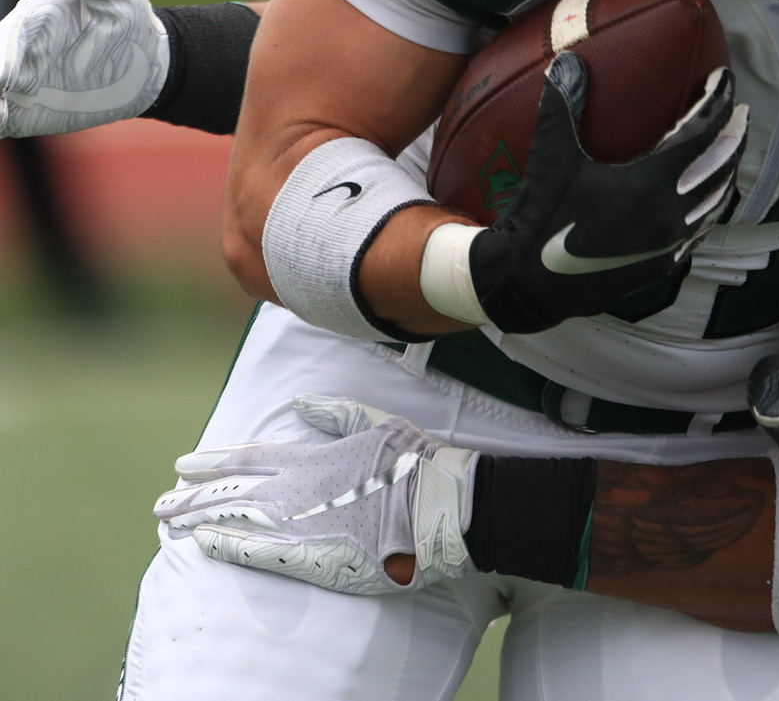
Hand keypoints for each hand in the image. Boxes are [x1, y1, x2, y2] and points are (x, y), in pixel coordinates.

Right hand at [0, 0, 167, 136]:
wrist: (149, 64)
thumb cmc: (131, 19)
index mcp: (33, 21)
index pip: (7, 38)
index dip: (3, 57)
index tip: (6, 78)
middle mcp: (18, 52)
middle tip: (1, 91)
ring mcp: (19, 83)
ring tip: (0, 115)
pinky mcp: (26, 111)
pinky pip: (0, 119)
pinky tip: (3, 123)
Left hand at [153, 395, 473, 595]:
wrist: (439, 507)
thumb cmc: (415, 464)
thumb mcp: (378, 424)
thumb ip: (336, 413)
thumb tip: (301, 400)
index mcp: (310, 456)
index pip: (246, 456)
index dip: (212, 459)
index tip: (183, 464)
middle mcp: (292, 487)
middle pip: (227, 489)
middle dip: (191, 495)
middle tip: (161, 502)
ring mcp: (294, 522)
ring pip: (230, 518)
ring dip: (195, 520)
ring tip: (167, 523)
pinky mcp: (304, 555)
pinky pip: (251, 551)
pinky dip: (222, 545)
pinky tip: (199, 544)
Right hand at [467, 52, 746, 333]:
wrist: (529, 284)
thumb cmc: (541, 217)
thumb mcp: (551, 158)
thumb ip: (563, 107)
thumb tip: (569, 60)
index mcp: (651, 183)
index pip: (702, 133)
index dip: (718, 102)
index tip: (724, 79)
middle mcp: (671, 213)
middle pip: (721, 165)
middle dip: (734, 134)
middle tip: (739, 110)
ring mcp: (671, 243)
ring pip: (717, 199)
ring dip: (727, 169)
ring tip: (729, 148)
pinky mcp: (664, 264)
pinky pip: (702, 228)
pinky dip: (712, 204)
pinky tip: (708, 196)